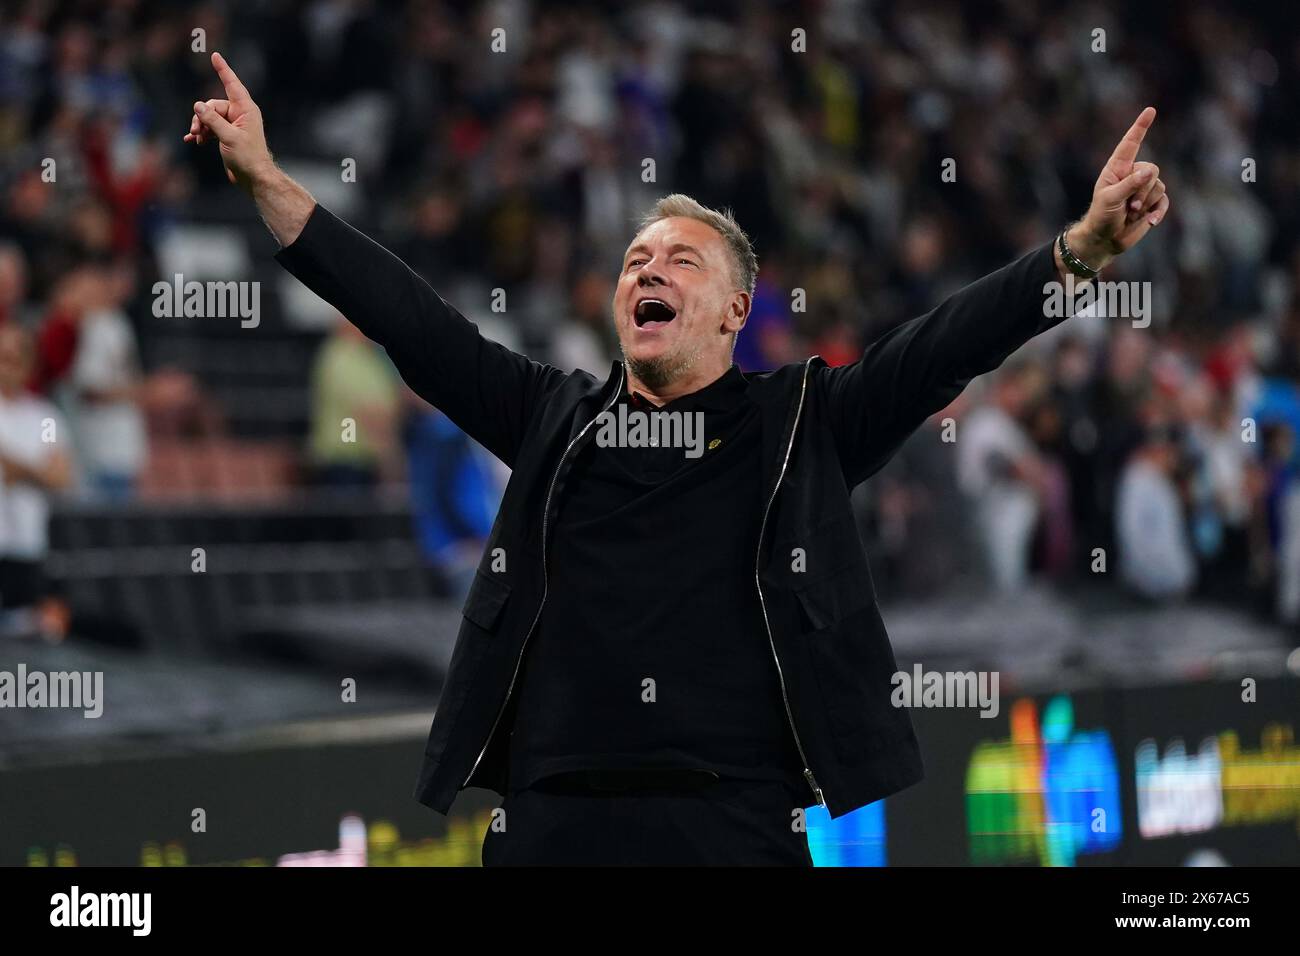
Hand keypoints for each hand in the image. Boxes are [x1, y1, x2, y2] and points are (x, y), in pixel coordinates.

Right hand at [182, 51, 272, 191]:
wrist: (253, 178)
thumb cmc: (247, 157)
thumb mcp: (228, 137)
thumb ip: (212, 120)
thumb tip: (197, 105)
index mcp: (246, 110)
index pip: (232, 84)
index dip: (223, 70)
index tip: (215, 56)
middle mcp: (240, 114)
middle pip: (213, 105)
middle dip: (202, 116)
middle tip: (197, 130)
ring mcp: (233, 125)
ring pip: (209, 116)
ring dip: (201, 126)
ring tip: (196, 137)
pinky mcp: (227, 136)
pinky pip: (210, 128)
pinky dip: (202, 133)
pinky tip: (191, 139)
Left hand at [1069, 107, 1169, 268]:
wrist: (1105, 239)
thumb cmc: (1101, 216)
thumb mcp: (1110, 199)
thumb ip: (1130, 185)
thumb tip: (1150, 172)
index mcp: (1117, 168)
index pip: (1130, 143)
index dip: (1140, 127)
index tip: (1150, 110)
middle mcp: (1132, 175)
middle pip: (1152, 169)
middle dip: (1143, 190)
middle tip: (1129, 207)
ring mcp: (1144, 189)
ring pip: (1159, 185)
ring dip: (1146, 203)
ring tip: (1131, 214)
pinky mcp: (1152, 203)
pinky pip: (1164, 201)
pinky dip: (1158, 211)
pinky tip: (1149, 221)